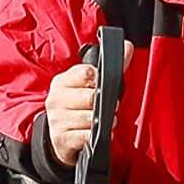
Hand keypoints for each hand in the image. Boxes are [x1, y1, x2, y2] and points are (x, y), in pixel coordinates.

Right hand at [43, 42, 131, 166]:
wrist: (60, 136)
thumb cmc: (78, 107)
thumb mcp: (89, 86)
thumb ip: (111, 67)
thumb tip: (127, 46)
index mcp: (63, 81)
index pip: (85, 73)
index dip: (99, 79)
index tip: (103, 85)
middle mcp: (56, 98)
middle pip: (90, 98)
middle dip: (104, 104)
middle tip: (111, 108)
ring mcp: (57, 118)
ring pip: (89, 118)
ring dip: (102, 122)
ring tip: (105, 122)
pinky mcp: (62, 137)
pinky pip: (85, 136)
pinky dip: (94, 136)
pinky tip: (97, 134)